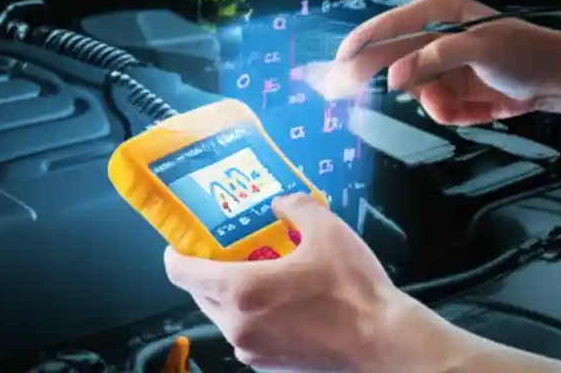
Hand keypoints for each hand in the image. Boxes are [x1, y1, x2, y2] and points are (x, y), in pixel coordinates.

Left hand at [162, 193, 461, 372]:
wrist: (384, 344)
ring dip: (231, 295)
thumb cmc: (354, 291)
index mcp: (240, 290)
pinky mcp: (270, 365)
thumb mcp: (326, 230)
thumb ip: (295, 207)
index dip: (176, 253)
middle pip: (199, 294)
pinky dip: (252, 317)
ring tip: (259, 272)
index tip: (183, 240)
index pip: (181, 273)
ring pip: (223, 316)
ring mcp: (252, 350)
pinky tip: (280, 301)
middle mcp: (237, 325)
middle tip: (227, 249)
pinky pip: (247, 335)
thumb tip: (280, 203)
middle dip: (207, 271)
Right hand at [314, 0, 560, 125]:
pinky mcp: (448, 90)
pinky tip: (478, 110)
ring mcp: (438, 66)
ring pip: (412, 92)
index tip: (336, 65)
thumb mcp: (482, 47)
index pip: (385, 27)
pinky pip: (433, 108)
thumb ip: (435, 57)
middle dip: (372, 78)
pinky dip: (452, 114)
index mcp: (436, 13)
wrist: (558, 81)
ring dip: (434, 104)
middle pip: (386, 59)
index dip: (358, 45)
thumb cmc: (524, 53)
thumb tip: (394, 77)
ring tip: (462, 108)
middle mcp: (430, 37)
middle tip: (336, 91)